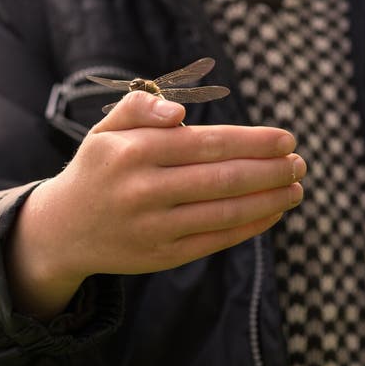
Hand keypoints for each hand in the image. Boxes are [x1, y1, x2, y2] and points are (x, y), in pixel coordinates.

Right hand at [6, 91, 304, 317]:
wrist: (64, 229)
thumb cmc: (98, 168)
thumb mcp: (105, 130)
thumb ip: (139, 108)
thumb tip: (179, 111)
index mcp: (132, 151)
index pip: (206, 143)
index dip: (251, 141)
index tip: (286, 138)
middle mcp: (143, 190)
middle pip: (221, 178)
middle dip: (269, 170)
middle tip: (300, 162)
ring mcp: (154, 227)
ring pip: (224, 212)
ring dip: (268, 200)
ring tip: (296, 187)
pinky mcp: (162, 257)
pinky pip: (215, 240)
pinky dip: (249, 227)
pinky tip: (272, 213)